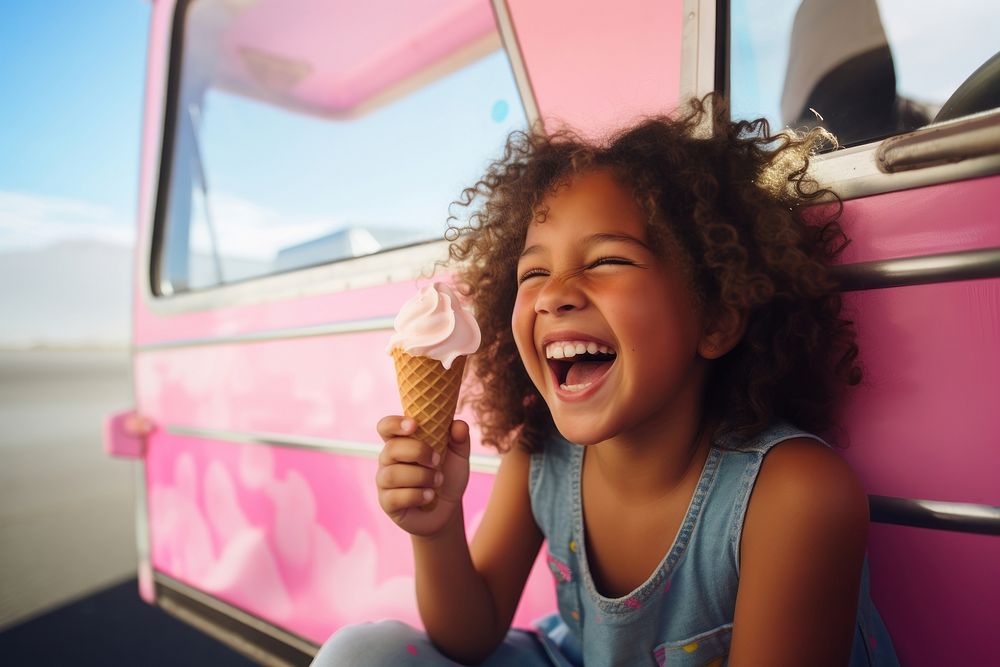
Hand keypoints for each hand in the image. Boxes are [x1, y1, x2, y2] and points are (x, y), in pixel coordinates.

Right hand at [375, 416, 470, 536]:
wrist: (448, 509)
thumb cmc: (448, 476)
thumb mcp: (458, 456)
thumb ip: (460, 438)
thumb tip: (459, 425)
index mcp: (401, 442)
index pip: (386, 426)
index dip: (395, 423)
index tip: (414, 425)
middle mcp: (388, 460)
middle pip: (391, 448)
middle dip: (418, 452)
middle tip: (438, 460)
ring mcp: (385, 482)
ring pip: (393, 474)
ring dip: (421, 476)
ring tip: (439, 481)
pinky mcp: (388, 503)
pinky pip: (396, 497)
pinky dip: (417, 495)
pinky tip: (430, 496)